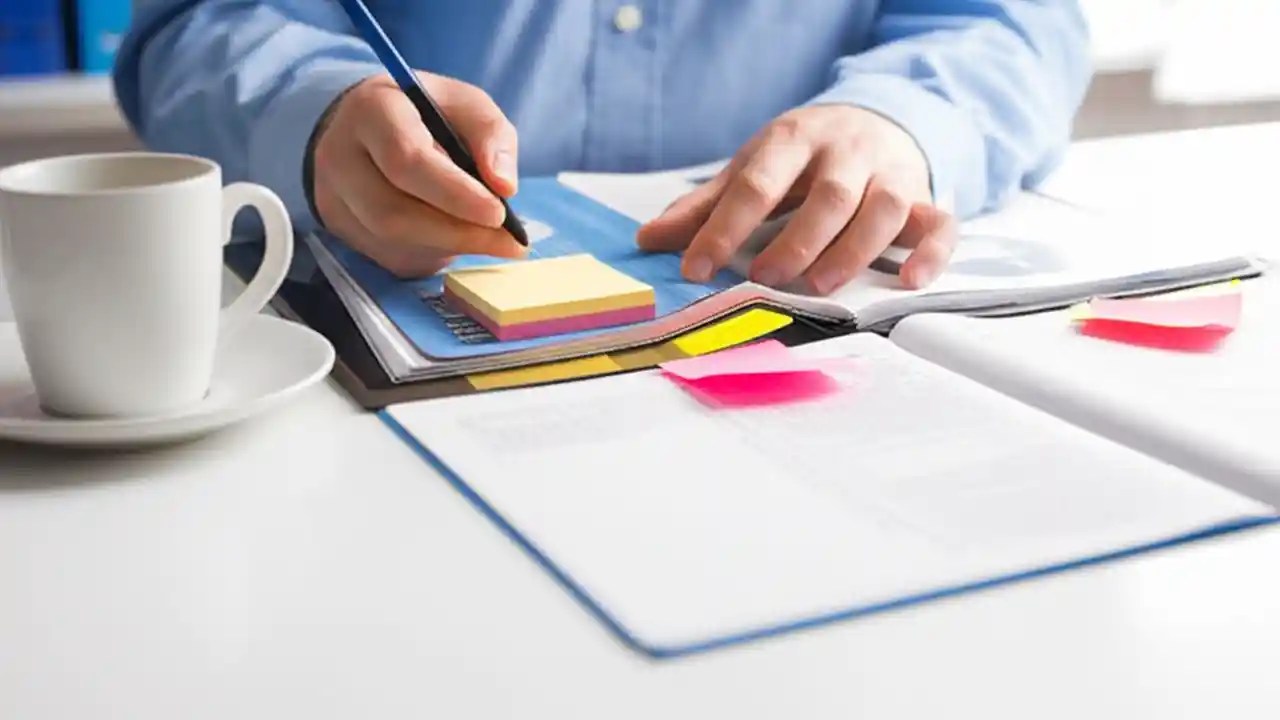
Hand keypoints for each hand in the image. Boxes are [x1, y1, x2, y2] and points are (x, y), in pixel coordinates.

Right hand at [310, 73, 526, 277]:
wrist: (368, 128)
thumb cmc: (424, 114)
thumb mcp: (465, 104)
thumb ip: (491, 135)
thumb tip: (504, 186)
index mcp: (371, 111)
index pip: (406, 159)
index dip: (454, 192)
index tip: (498, 213)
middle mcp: (339, 156)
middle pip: (393, 212)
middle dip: (458, 232)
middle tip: (508, 242)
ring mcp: (334, 198)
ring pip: (392, 241)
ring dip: (450, 246)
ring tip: (491, 240)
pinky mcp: (341, 230)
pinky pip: (391, 256)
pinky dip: (433, 252)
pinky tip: (455, 238)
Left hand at [636, 106, 955, 293]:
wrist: (875, 118)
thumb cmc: (802, 156)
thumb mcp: (752, 167)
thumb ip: (705, 206)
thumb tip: (648, 240)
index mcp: (794, 139)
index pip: (757, 183)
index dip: (724, 228)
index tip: (695, 267)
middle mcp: (847, 151)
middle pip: (829, 196)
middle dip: (795, 241)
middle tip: (763, 279)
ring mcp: (891, 172)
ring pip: (883, 209)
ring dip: (852, 251)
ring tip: (820, 286)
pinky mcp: (924, 197)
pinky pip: (940, 224)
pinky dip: (931, 254)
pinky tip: (907, 281)